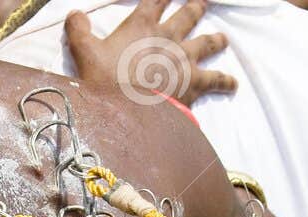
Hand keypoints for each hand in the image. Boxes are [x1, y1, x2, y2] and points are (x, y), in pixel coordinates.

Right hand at [64, 0, 236, 105]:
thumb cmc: (106, 84)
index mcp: (143, 23)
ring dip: (216, 40)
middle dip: (197, 7)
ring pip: (207, 42)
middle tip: (203, 3)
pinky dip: (225, 81)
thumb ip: (79, 31)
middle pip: (189, 14)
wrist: (130, 115)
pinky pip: (216, 80)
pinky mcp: (195, 83)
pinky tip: (233, 84)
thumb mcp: (85, 54)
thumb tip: (74, 15)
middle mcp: (168, 35)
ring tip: (223, 39)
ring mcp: (184, 59)